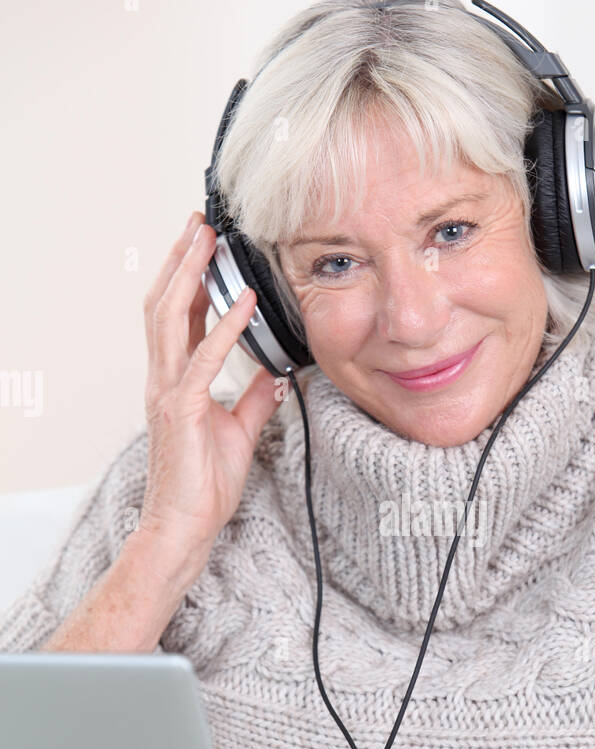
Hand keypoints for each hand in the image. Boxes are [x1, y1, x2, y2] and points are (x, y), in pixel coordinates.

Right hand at [139, 211, 279, 581]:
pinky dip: (224, 327)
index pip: (178, 316)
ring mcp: (168, 392)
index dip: (189, 276)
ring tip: (209, 241)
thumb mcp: (240, 432)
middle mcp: (165, 379)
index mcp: (177, 382)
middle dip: (182, 259)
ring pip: (170, 318)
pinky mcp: (181, 411)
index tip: (205, 244)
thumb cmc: (203, 486)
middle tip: (201, 222)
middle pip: (164, 303)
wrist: (186, 526)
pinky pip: (203, 360)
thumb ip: (255, 398)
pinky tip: (243, 302)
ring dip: (191, 275)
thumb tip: (277, 372)